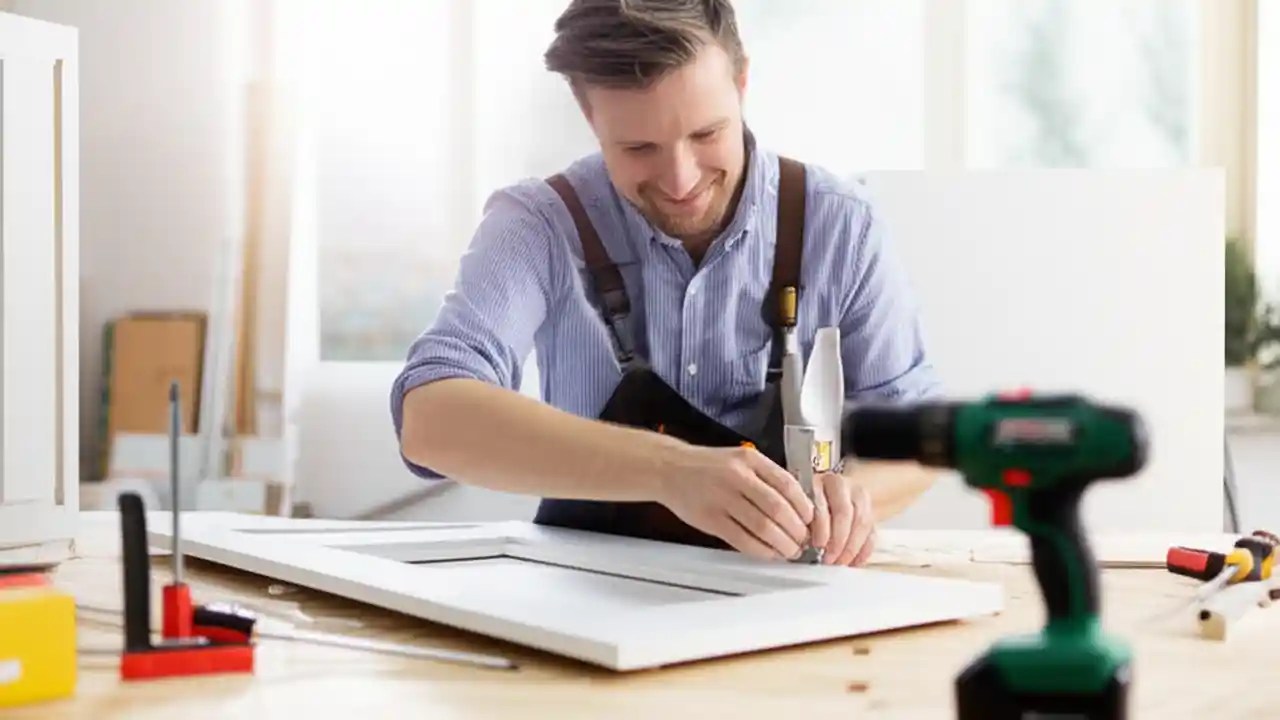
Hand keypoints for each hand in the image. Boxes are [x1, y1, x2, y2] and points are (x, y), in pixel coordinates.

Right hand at [658, 445, 815, 560]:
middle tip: (803, 541)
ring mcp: (722, 498)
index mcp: (750, 460)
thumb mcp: (741, 459)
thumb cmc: (710, 466)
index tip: (811, 521)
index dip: (804, 507)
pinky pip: (742, 539)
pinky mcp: (710, 519)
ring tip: (790, 551)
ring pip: (762, 527)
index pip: (787, 485)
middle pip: (778, 509)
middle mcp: (737, 477)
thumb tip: (798, 506)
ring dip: (782, 544)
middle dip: (796, 530)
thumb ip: (766, 477)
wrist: (670, 468)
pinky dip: (760, 550)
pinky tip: (769, 553)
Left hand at [809, 472, 876, 565]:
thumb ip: (803, 521)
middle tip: (829, 559)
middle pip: (846, 513)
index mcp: (823, 482)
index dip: (822, 528)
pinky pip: (872, 534)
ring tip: (839, 563)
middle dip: (838, 541)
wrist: (830, 494)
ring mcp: (861, 499)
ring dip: (851, 548)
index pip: (824, 504)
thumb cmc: (810, 504)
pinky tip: (853, 563)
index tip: (817, 546)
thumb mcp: (802, 506)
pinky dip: (863, 552)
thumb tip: (803, 544)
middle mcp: (845, 486)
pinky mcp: (872, 514)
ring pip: (862, 524)